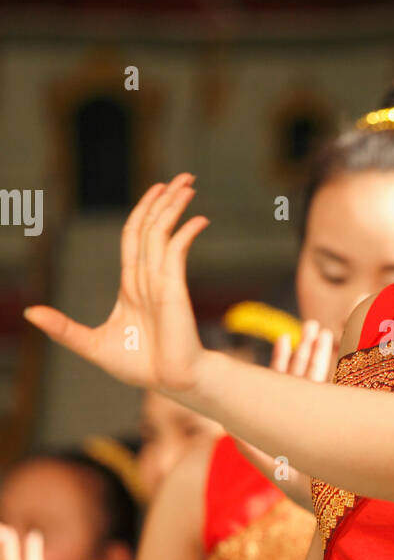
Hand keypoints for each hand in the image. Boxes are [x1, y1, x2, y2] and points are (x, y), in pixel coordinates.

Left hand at [22, 174, 208, 394]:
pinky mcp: (175, 289)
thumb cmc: (138, 366)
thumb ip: (63, 329)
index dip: (143, 211)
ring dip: (175, 207)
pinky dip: (186, 233)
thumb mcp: (90, 345)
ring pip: (163, 234)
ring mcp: (163, 281)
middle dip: (164, 200)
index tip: (158, 191)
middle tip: (183, 177)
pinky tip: (197, 220)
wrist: (171, 383)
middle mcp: (148, 278)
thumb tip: (30, 312)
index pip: (135, 237)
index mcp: (132, 285)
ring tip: (188, 184)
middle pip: (152, 227)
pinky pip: (178, 253)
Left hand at [232, 320, 333, 501]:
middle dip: (307, 351)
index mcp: (287, 426)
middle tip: (313, 324)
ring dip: (323, 356)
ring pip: (322, 382)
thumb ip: (254, 449)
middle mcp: (306, 422)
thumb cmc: (308, 498)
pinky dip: (340, 374)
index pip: (283, 387)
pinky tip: (341, 352)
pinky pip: (340, 394)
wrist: (339, 516)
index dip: (282, 363)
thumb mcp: (277, 471)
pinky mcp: (343, 427)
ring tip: (324, 330)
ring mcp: (326, 423)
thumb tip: (228, 423)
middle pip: (303, 377)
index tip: (285, 339)